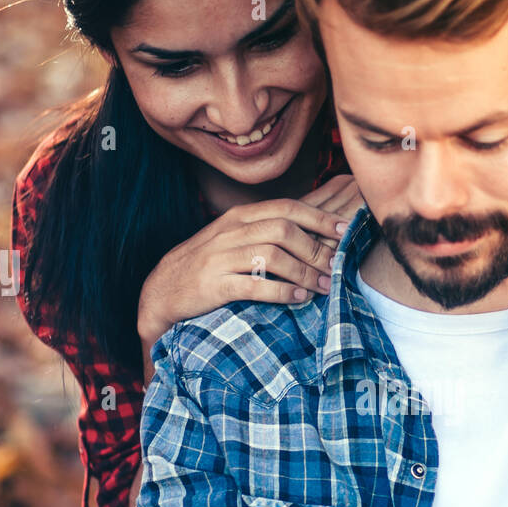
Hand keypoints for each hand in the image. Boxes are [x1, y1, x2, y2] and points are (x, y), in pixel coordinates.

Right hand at [136, 174, 362, 354]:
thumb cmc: (208, 265)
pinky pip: (253, 285)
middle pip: (284, 229)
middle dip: (317, 248)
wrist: (161, 291)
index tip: (346, 230)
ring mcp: (220, 258)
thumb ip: (267, 231)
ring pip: (272, 256)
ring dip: (304, 272)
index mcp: (239, 217)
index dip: (319, 217)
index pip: (287, 207)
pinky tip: (298, 299)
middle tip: (338, 267)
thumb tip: (312, 231)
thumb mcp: (235, 239)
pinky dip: (280, 292)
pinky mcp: (213, 285)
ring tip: (323, 287)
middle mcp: (230, 232)